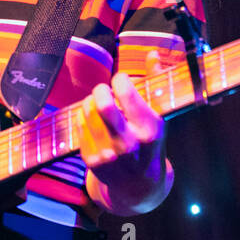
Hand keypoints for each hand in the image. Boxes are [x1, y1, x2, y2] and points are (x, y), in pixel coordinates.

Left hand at [79, 50, 172, 211]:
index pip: (127, 92)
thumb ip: (155, 83)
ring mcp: (108, 153)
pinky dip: (85, 117)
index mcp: (149, 129)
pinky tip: (94, 120)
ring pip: (87, 112)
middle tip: (104, 89)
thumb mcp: (160, 117)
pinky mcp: (92, 160)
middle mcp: (128, 143)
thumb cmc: (150, 144)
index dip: (121, 79)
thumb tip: (152, 54)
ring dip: (91, 101)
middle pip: (103, 104)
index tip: (122, 80)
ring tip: (99, 103)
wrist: (139, 186)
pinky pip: (80, 126)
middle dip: (101, 90)